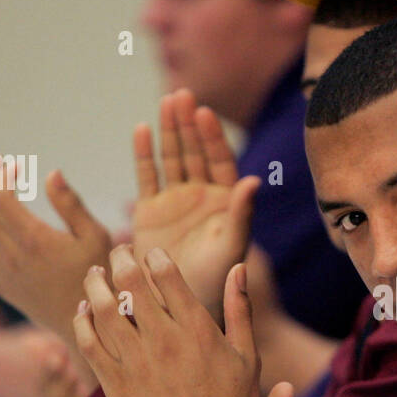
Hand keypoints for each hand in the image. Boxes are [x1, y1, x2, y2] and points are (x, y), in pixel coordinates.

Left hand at [0, 158, 111, 341]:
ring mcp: (2, 273)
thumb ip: (71, 204)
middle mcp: (12, 257)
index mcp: (34, 241)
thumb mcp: (95, 236)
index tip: (13, 164)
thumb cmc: (98, 275)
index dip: (0, 175)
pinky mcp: (1, 284)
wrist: (88, 324)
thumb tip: (52, 173)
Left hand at [71, 244, 263, 396]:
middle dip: (119, 260)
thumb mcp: (246, 355)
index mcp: (197, 328)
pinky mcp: (116, 384)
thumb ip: (239, 308)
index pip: (166, 274)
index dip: (154, 256)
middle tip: (116, 254)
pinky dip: (82, 321)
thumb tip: (238, 267)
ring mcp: (136, 362)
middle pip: (129, 282)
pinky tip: (83, 313)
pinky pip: (89, 343)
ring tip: (95, 276)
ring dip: (95, 285)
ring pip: (103, 308)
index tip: (150, 254)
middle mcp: (164, 339)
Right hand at [131, 89, 258, 319]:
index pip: (220, 161)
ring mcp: (177, 199)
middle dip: (189, 125)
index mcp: (227, 200)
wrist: (180, 301)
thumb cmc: (215, 278)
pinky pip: (148, 175)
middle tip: (182, 95)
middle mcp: (203, 194)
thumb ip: (242, 213)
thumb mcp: (231, 244)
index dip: (212, 137)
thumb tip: (253, 179)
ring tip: (166, 102)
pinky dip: (145, 153)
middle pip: (195, 152)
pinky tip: (143, 129)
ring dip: (170, 131)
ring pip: (173, 158)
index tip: (204, 114)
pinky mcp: (152, 209)